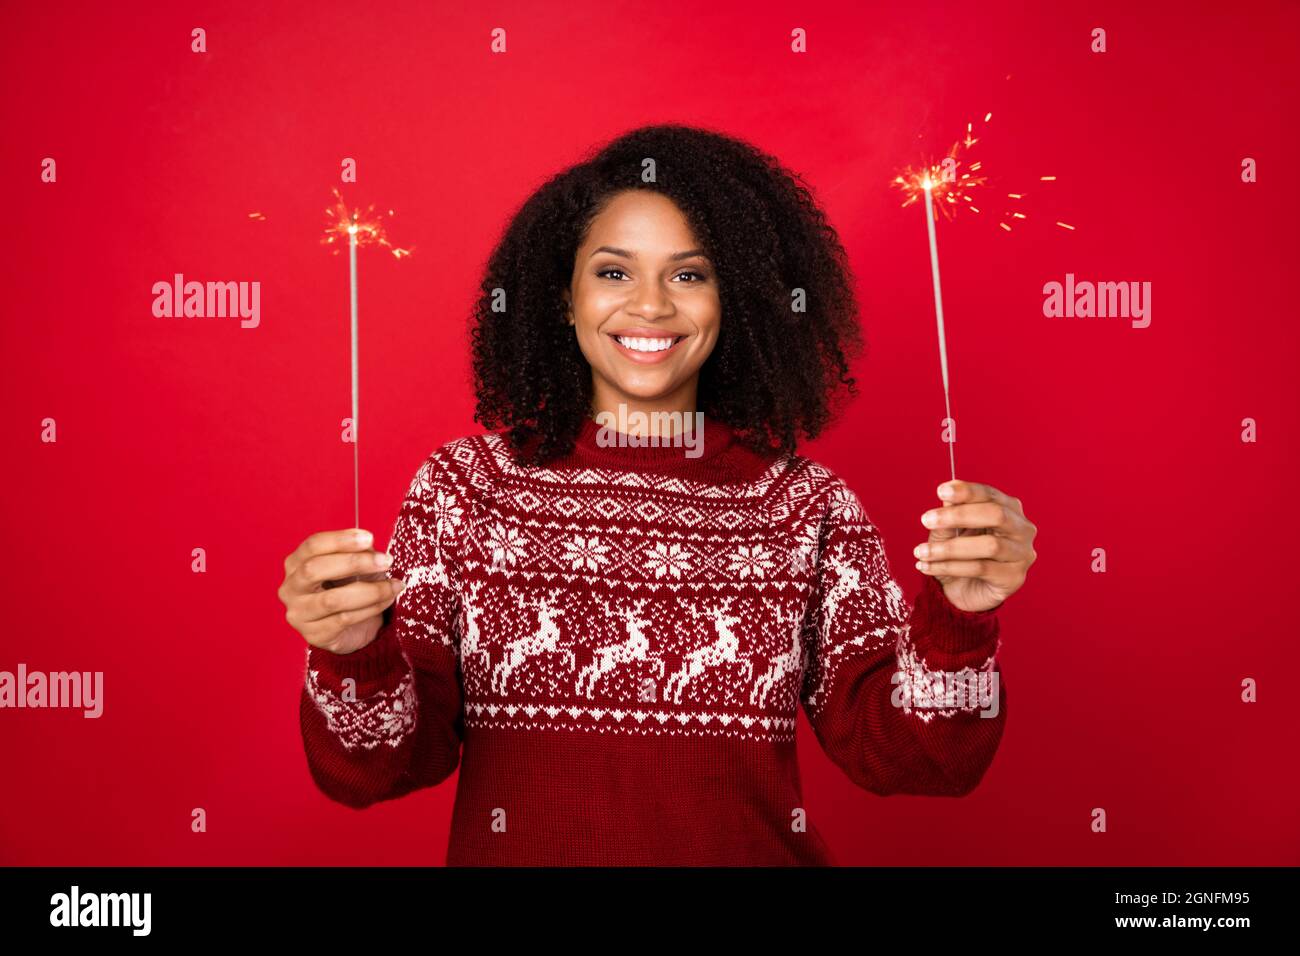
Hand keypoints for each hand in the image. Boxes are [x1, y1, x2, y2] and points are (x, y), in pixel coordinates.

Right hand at [278, 528, 406, 653]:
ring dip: (370, 590)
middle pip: (314, 569)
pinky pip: (345, 619)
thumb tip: (370, 546)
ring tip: (394, 585)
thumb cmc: (348, 588)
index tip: (369, 538)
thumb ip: (357, 553)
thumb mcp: (353, 566)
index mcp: (296, 563)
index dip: (341, 539)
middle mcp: (291, 588)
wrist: (351, 628)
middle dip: (354, 563)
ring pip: (333, 599)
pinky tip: (388, 599)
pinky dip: (372, 607)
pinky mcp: (314, 635)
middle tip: (385, 561)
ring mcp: (299, 614)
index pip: (312, 545)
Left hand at [912, 480, 1036, 612]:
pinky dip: (950, 567)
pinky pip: (981, 568)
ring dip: (949, 548)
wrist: (963, 591)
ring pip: (990, 546)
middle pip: (996, 515)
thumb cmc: (959, 555)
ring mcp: (1022, 554)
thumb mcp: (949, 531)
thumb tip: (948, 495)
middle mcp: (1022, 529)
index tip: (941, 492)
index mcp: (1009, 509)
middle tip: (926, 520)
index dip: (966, 491)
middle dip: (958, 515)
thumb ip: (951, 514)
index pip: (990, 494)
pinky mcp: (1014, 578)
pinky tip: (927, 566)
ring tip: (921, 551)